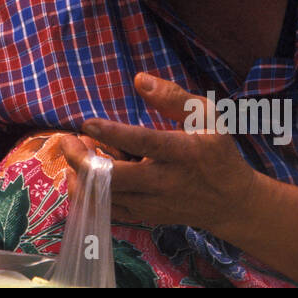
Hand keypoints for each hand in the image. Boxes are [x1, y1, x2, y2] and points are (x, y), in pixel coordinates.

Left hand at [61, 73, 261, 232]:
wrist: (230, 203)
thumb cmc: (217, 152)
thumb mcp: (207, 117)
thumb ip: (174, 97)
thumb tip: (139, 80)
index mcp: (183, 152)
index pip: (144, 143)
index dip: (112, 134)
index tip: (86, 123)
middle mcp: (166, 182)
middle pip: (115, 178)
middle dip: (83, 160)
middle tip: (67, 140)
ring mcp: (153, 204)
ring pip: (106, 198)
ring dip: (80, 177)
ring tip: (73, 153)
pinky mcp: (145, 217)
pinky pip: (107, 212)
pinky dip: (87, 195)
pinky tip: (79, 175)